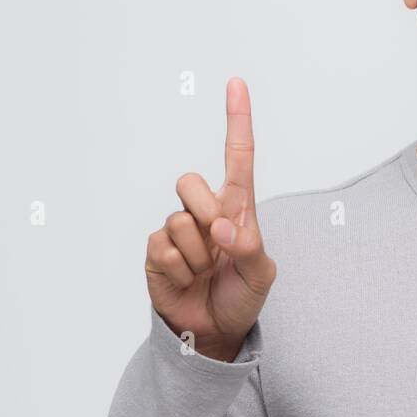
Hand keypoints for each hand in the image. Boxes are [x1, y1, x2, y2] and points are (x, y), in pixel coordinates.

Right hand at [144, 77, 276, 360]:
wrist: (213, 332)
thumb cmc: (241, 296)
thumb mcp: (260, 275)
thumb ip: (249, 248)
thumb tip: (222, 229)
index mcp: (238, 208)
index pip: (238, 157)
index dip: (237, 120)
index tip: (236, 83)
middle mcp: (205, 211)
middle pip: (191, 182)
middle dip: (206, 213)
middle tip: (220, 248)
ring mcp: (178, 230)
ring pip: (179, 220)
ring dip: (198, 253)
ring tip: (205, 272)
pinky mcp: (156, 251)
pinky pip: (163, 247)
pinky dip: (179, 269)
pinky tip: (186, 280)